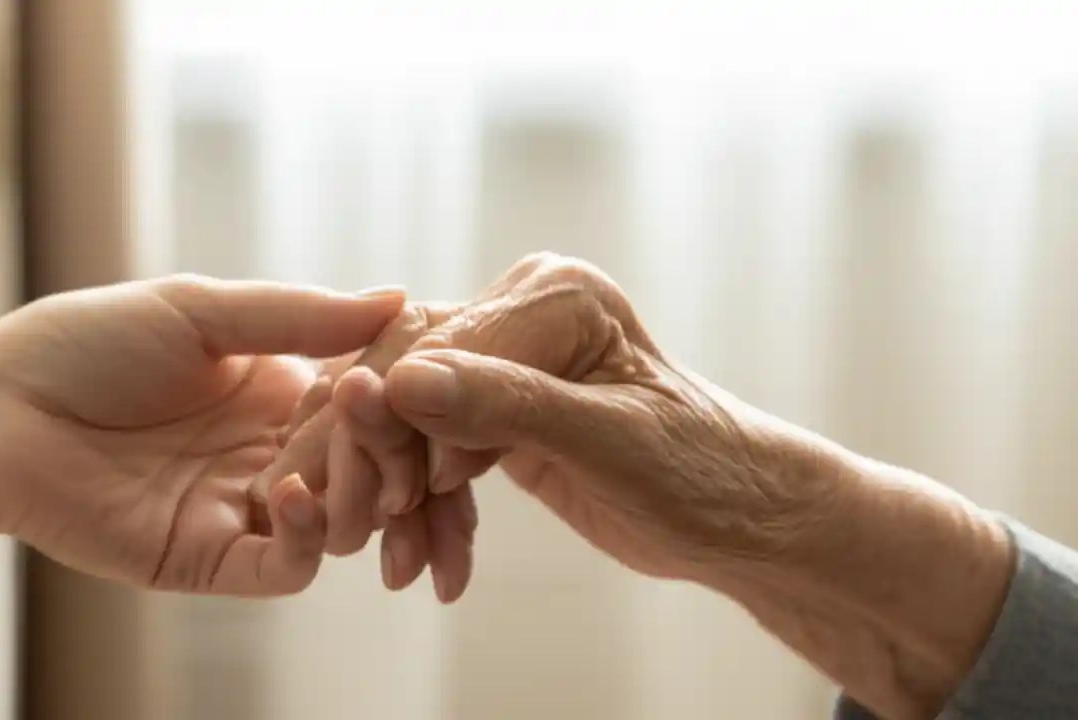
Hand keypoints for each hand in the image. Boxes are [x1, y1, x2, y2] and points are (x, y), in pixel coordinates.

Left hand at [0, 276, 403, 596]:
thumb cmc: (85, 346)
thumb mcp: (200, 311)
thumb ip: (297, 316)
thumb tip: (398, 300)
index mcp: (277, 392)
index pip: (370, 405)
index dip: (400, 396)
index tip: (417, 373)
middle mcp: (272, 453)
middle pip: (370, 468)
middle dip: (391, 448)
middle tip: (382, 416)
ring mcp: (245, 510)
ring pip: (345, 522)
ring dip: (362, 492)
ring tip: (344, 455)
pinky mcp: (211, 559)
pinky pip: (287, 567)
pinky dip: (306, 538)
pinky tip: (286, 493)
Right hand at [269, 252, 806, 594]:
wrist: (737, 519)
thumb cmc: (700, 472)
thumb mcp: (608, 441)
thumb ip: (507, 406)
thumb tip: (404, 382)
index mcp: (555, 295)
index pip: (446, 344)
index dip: (404, 415)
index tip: (397, 491)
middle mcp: (521, 315)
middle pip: (411, 375)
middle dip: (381, 457)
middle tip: (352, 526)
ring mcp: (505, 365)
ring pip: (410, 421)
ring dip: (396, 496)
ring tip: (395, 564)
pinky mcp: (496, 414)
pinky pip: (431, 453)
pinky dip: (423, 510)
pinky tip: (422, 560)